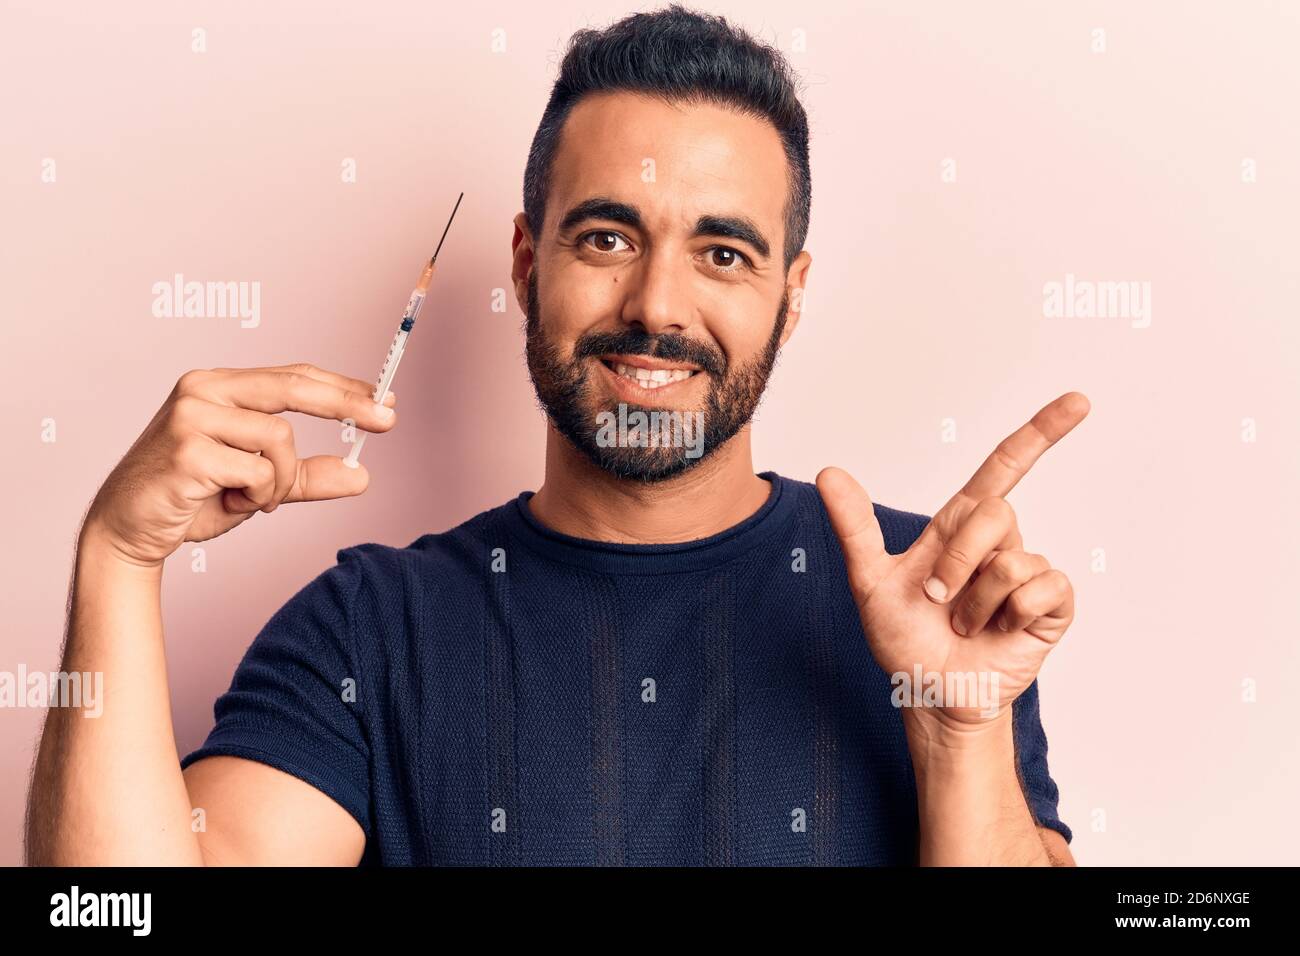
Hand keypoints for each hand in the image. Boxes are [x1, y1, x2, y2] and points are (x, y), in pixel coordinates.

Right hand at [82, 363, 397, 567]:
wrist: (129, 530)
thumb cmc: (191, 499)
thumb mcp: (261, 485)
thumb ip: (307, 476)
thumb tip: (361, 474)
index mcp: (220, 386)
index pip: (293, 376)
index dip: (341, 387)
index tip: (384, 398)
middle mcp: (203, 389)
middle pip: (293, 386)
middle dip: (346, 403)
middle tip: (387, 419)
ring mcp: (192, 416)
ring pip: (280, 438)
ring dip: (280, 479)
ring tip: (252, 498)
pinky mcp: (189, 450)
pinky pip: (260, 471)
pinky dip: (259, 495)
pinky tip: (230, 503)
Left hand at [817, 392, 1089, 731]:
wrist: (928, 692)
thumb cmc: (903, 638)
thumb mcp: (870, 581)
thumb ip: (854, 526)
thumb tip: (829, 472)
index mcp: (959, 529)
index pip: (1004, 468)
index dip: (1040, 434)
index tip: (1078, 403)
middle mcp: (998, 545)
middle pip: (997, 511)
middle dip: (959, 557)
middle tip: (939, 597)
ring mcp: (1027, 575)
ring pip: (1013, 559)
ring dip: (978, 600)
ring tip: (964, 625)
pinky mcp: (1050, 609)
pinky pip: (1045, 588)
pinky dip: (1012, 612)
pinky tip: (999, 630)